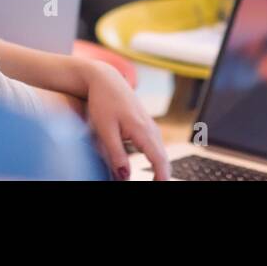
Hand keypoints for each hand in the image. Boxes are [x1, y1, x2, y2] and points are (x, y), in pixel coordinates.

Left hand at [82, 63, 169, 180]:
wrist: (106, 79)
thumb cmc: (103, 101)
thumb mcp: (105, 130)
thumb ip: (115, 154)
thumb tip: (125, 176)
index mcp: (142, 130)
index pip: (158, 160)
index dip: (161, 177)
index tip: (160, 186)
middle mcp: (151, 128)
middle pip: (163, 158)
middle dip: (162, 176)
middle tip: (156, 185)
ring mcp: (150, 126)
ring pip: (160, 153)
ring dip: (159, 169)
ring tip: (156, 181)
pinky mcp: (146, 125)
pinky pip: (155, 146)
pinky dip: (156, 160)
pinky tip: (152, 169)